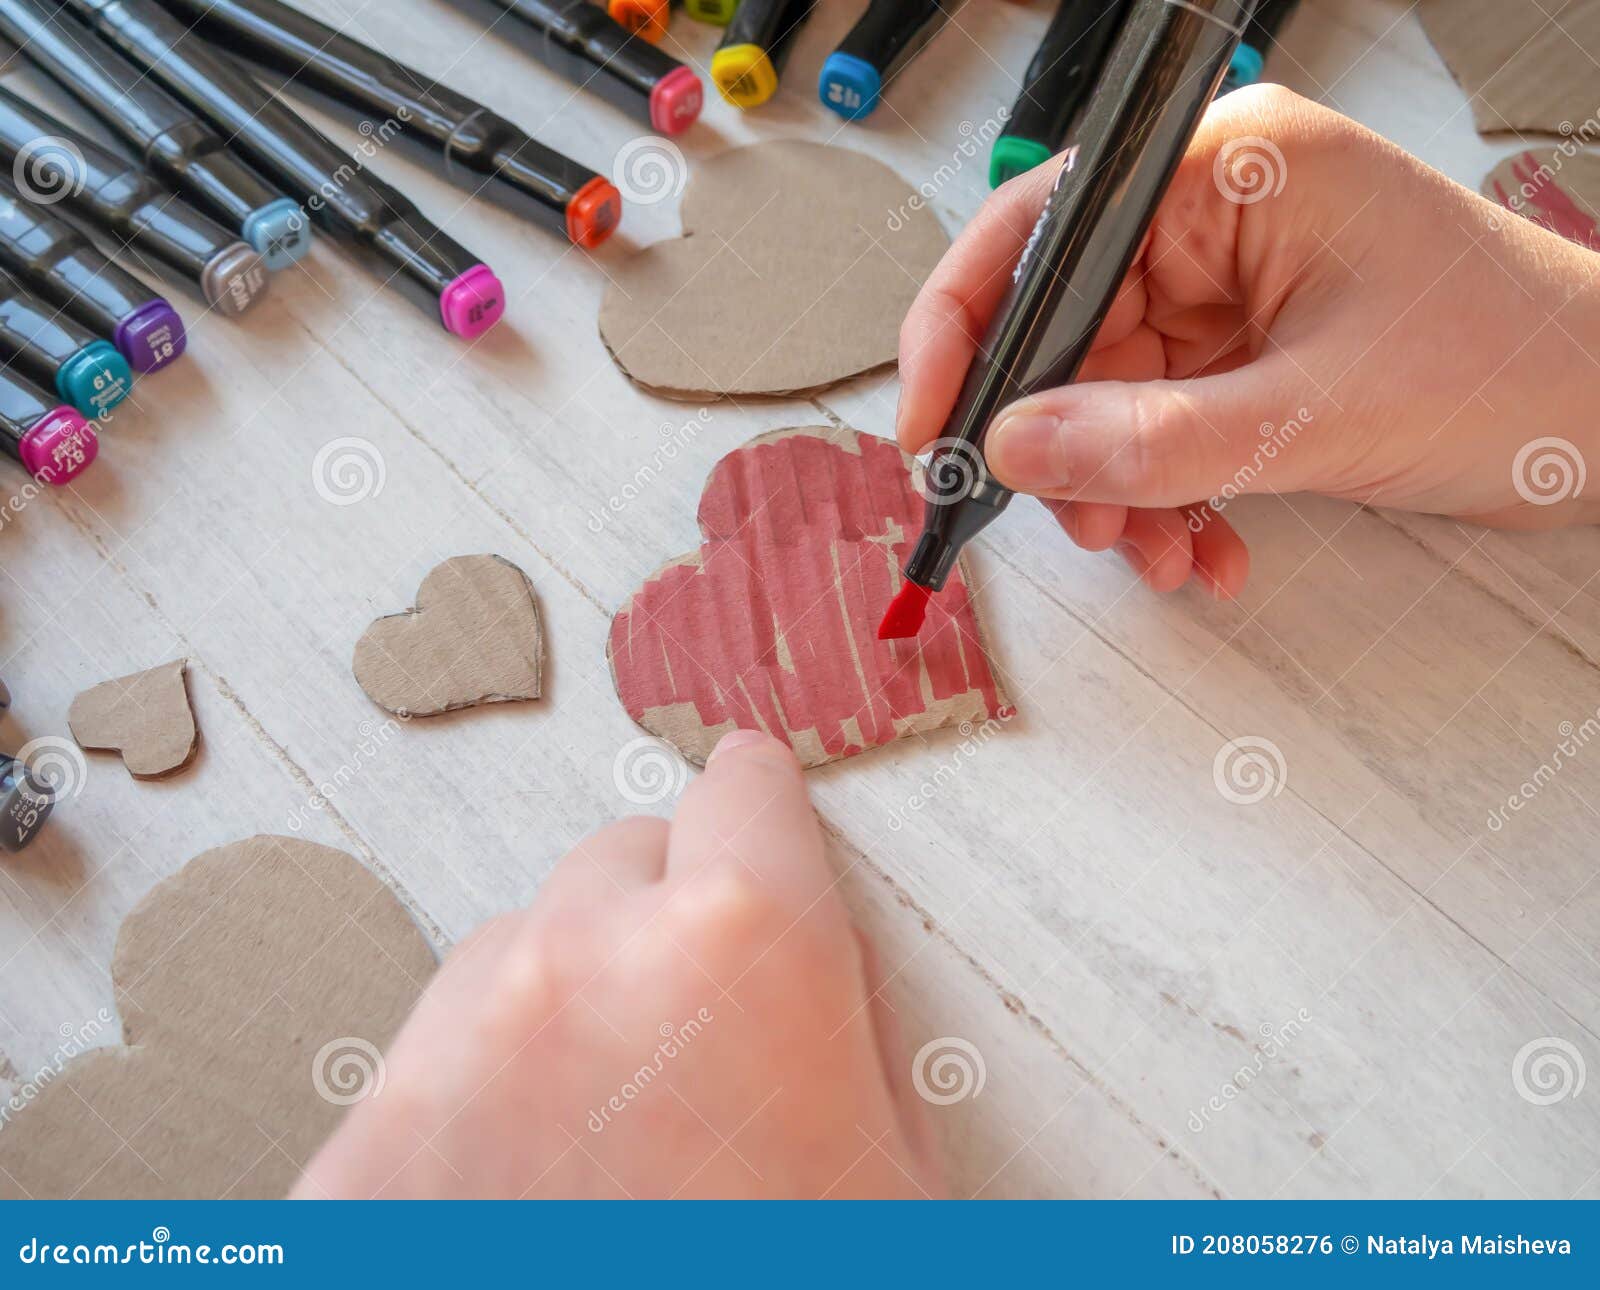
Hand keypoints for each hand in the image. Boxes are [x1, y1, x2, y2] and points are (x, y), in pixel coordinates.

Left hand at [291, 731, 942, 1198]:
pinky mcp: (363, 1146)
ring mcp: (455, 1046)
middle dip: (658, 917)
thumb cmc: (785, 1284)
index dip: (759, 812)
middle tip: (689, 1025)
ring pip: (515, 948)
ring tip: (605, 1132)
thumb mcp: (894, 1183)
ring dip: (560, 1001)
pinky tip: (528, 1189)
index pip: (742, 790)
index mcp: (743, 948)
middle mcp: (583, 959)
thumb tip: (812, 971)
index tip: (749, 811)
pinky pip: (432, 1060)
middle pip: (620, 862)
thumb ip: (852, 1039)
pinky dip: (476, 1096)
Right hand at [898, 86, 1599, 597]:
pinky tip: (1203, 545)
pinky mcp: (1240, 344)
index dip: (963, 334)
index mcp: (1223, 172)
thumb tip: (1014, 449)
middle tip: (1077, 527)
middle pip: (1060, 329)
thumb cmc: (1512, 363)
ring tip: (1164, 552)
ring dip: (1117, 491)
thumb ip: (1150, 439)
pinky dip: (1164, 495)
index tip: (932, 432)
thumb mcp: (1316, 414)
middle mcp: (1210, 216)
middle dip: (1060, 447)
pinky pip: (1154, 424)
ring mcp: (1224, 282)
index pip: (1039, 234)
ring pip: (1101, 394)